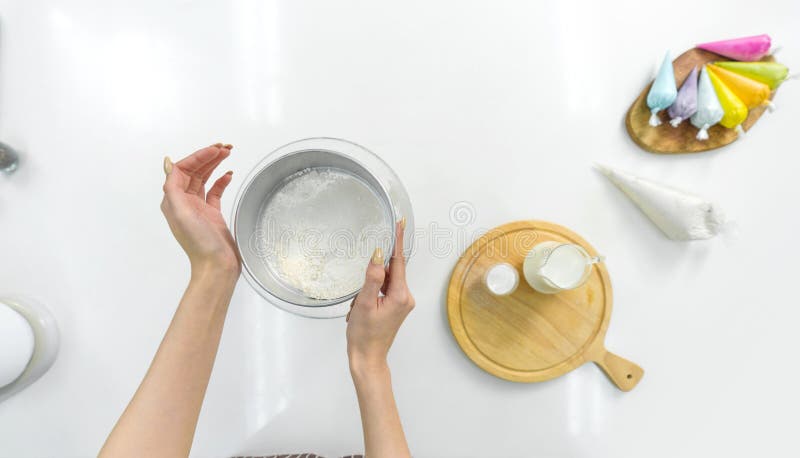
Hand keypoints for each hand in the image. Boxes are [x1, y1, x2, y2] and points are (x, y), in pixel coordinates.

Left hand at [161, 143, 239, 276]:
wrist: (217, 267)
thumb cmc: (199, 244)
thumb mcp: (181, 212)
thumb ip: (172, 187)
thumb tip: (168, 163)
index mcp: (174, 200)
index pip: (182, 169)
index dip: (197, 156)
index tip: (214, 150)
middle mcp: (184, 202)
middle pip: (194, 171)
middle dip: (208, 157)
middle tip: (224, 147)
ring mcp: (199, 208)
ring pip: (204, 179)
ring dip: (214, 165)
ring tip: (227, 154)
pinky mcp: (212, 215)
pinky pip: (215, 192)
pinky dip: (221, 181)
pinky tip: (229, 175)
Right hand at [346, 218, 413, 372]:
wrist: (367, 357)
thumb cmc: (364, 335)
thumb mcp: (364, 303)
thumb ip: (373, 277)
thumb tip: (378, 255)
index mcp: (400, 295)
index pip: (399, 261)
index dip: (397, 240)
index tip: (400, 223)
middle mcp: (406, 297)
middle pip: (389, 272)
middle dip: (371, 280)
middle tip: (360, 301)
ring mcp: (402, 302)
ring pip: (384, 281)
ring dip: (368, 290)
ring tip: (360, 310)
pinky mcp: (396, 306)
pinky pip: (383, 290)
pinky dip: (370, 295)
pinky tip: (362, 310)